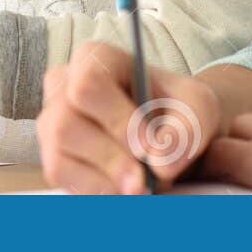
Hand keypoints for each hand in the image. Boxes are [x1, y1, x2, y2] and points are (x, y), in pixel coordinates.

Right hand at [35, 40, 221, 193]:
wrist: (171, 135)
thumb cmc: (179, 111)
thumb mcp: (199, 109)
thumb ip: (187, 128)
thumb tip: (159, 161)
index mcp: (97, 58)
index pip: (89, 83)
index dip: (117, 120)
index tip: (149, 148)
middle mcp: (64, 85)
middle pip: (67, 124)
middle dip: (109, 159)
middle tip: (145, 183)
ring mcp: (52, 122)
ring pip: (58, 155)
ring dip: (102, 181)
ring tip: (138, 190)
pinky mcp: (52, 155)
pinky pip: (59, 178)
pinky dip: (93, 193)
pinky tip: (120, 193)